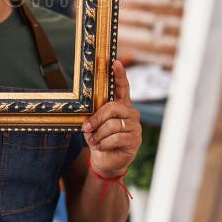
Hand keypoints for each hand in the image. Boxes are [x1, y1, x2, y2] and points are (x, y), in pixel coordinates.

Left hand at [81, 60, 141, 177]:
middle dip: (96, 119)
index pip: (122, 87)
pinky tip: (102, 146)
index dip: (119, 74)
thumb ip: (94, 113)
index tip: (114, 61)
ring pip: (113, 124)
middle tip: (86, 128)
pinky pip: (116, 138)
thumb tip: (87, 110)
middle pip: (112, 107)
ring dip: (99, 134)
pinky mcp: (135, 140)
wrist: (104, 160)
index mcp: (120, 105)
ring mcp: (135, 126)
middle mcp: (130, 113)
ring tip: (94, 140)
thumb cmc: (98, 138)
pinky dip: (104, 143)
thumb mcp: (94, 123)